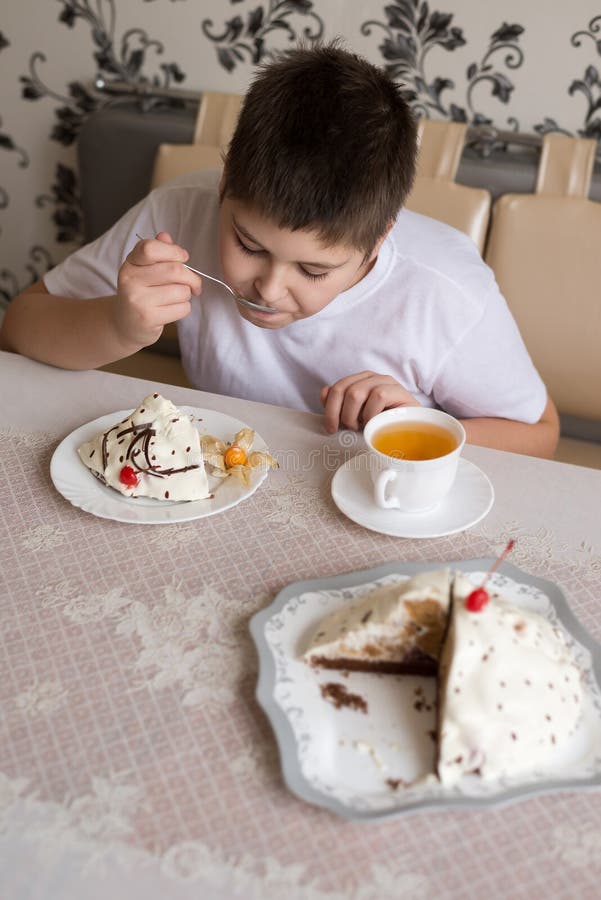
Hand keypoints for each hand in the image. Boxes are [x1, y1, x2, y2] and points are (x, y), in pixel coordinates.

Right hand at [114, 232, 201, 348]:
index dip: (174, 251)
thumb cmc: (142, 293)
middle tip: (194, 284)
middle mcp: (131, 280)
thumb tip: (166, 236)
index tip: (183, 258)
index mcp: (130, 264)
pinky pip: (182, 308)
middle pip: (175, 270)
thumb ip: (158, 252)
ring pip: (181, 291)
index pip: (151, 248)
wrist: (125, 324)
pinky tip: (172, 310)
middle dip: (192, 277)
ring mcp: (138, 300)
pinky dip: (184, 308)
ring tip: (177, 298)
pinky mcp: (148, 318)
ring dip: (187, 294)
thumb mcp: (145, 269)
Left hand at [320, 371, 420, 432]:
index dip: (329, 408)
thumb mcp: (356, 417)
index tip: (331, 428)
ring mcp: (386, 382)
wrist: (412, 432)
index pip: (336, 388)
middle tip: (349, 429)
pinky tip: (376, 424)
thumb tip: (324, 392)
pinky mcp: (399, 390)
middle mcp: (371, 377)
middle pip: (343, 390)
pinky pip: (377, 397)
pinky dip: (372, 414)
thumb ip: (339, 404)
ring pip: (356, 393)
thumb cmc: (382, 425)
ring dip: (355, 416)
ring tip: (363, 427)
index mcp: (359, 381)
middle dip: (340, 414)